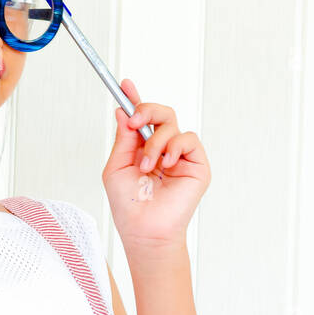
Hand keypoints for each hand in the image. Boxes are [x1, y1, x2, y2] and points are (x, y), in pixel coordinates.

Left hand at [102, 77, 210, 251]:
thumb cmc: (129, 206)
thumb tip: (122, 112)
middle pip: (161, 113)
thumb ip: (123, 139)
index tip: (124, 84)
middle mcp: (163, 150)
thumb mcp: (117, 167)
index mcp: (143, 149)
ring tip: (148, 165)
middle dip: (146, 110)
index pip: (142, 119)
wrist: (144, 230)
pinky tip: (166, 163)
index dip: (134, 100)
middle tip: (135, 122)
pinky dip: (175, 146)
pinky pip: (189, 139)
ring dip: (155, 141)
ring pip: (172, 124)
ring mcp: (181, 157)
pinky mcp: (197, 165)